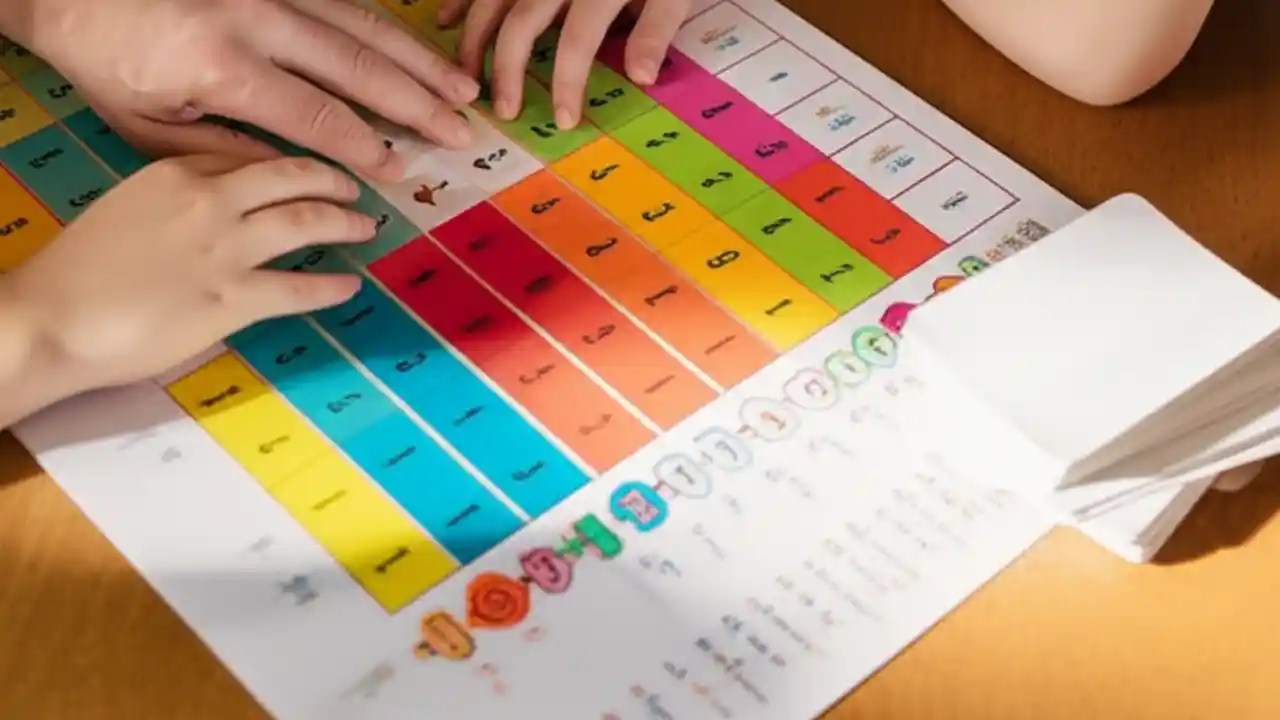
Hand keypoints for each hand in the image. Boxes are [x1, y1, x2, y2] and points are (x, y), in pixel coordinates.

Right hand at [2, 155, 370, 403]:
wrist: (55, 318)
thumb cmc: (81, 272)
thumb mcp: (128, 209)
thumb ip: (176, 201)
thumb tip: (220, 210)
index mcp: (176, 172)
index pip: (248, 159)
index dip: (286, 167)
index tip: (307, 175)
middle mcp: (209, 200)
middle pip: (290, 178)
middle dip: (332, 180)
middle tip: (354, 189)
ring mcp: (226, 249)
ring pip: (306, 222)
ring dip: (344, 222)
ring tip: (366, 227)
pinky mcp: (235, 298)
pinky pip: (299, 288)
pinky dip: (331, 287)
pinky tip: (349, 286)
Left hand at [19, 0, 480, 181]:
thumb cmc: (105, 60)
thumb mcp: (150, 125)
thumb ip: (226, 153)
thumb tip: (292, 176)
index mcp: (223, 64)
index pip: (317, 114)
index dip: (366, 146)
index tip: (401, 171)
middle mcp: (256, 16)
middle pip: (359, 65)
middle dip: (418, 103)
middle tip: (461, 132)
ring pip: (362, 22)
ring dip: (418, 59)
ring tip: (462, 89)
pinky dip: (386, 27)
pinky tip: (417, 50)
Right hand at [437, 0, 691, 127]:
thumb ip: (656, 27)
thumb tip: (643, 77)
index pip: (577, 41)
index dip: (568, 83)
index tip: (564, 120)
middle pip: (522, 23)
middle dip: (507, 69)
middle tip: (504, 110)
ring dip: (474, 38)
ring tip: (466, 78)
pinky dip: (462, 0)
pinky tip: (445, 22)